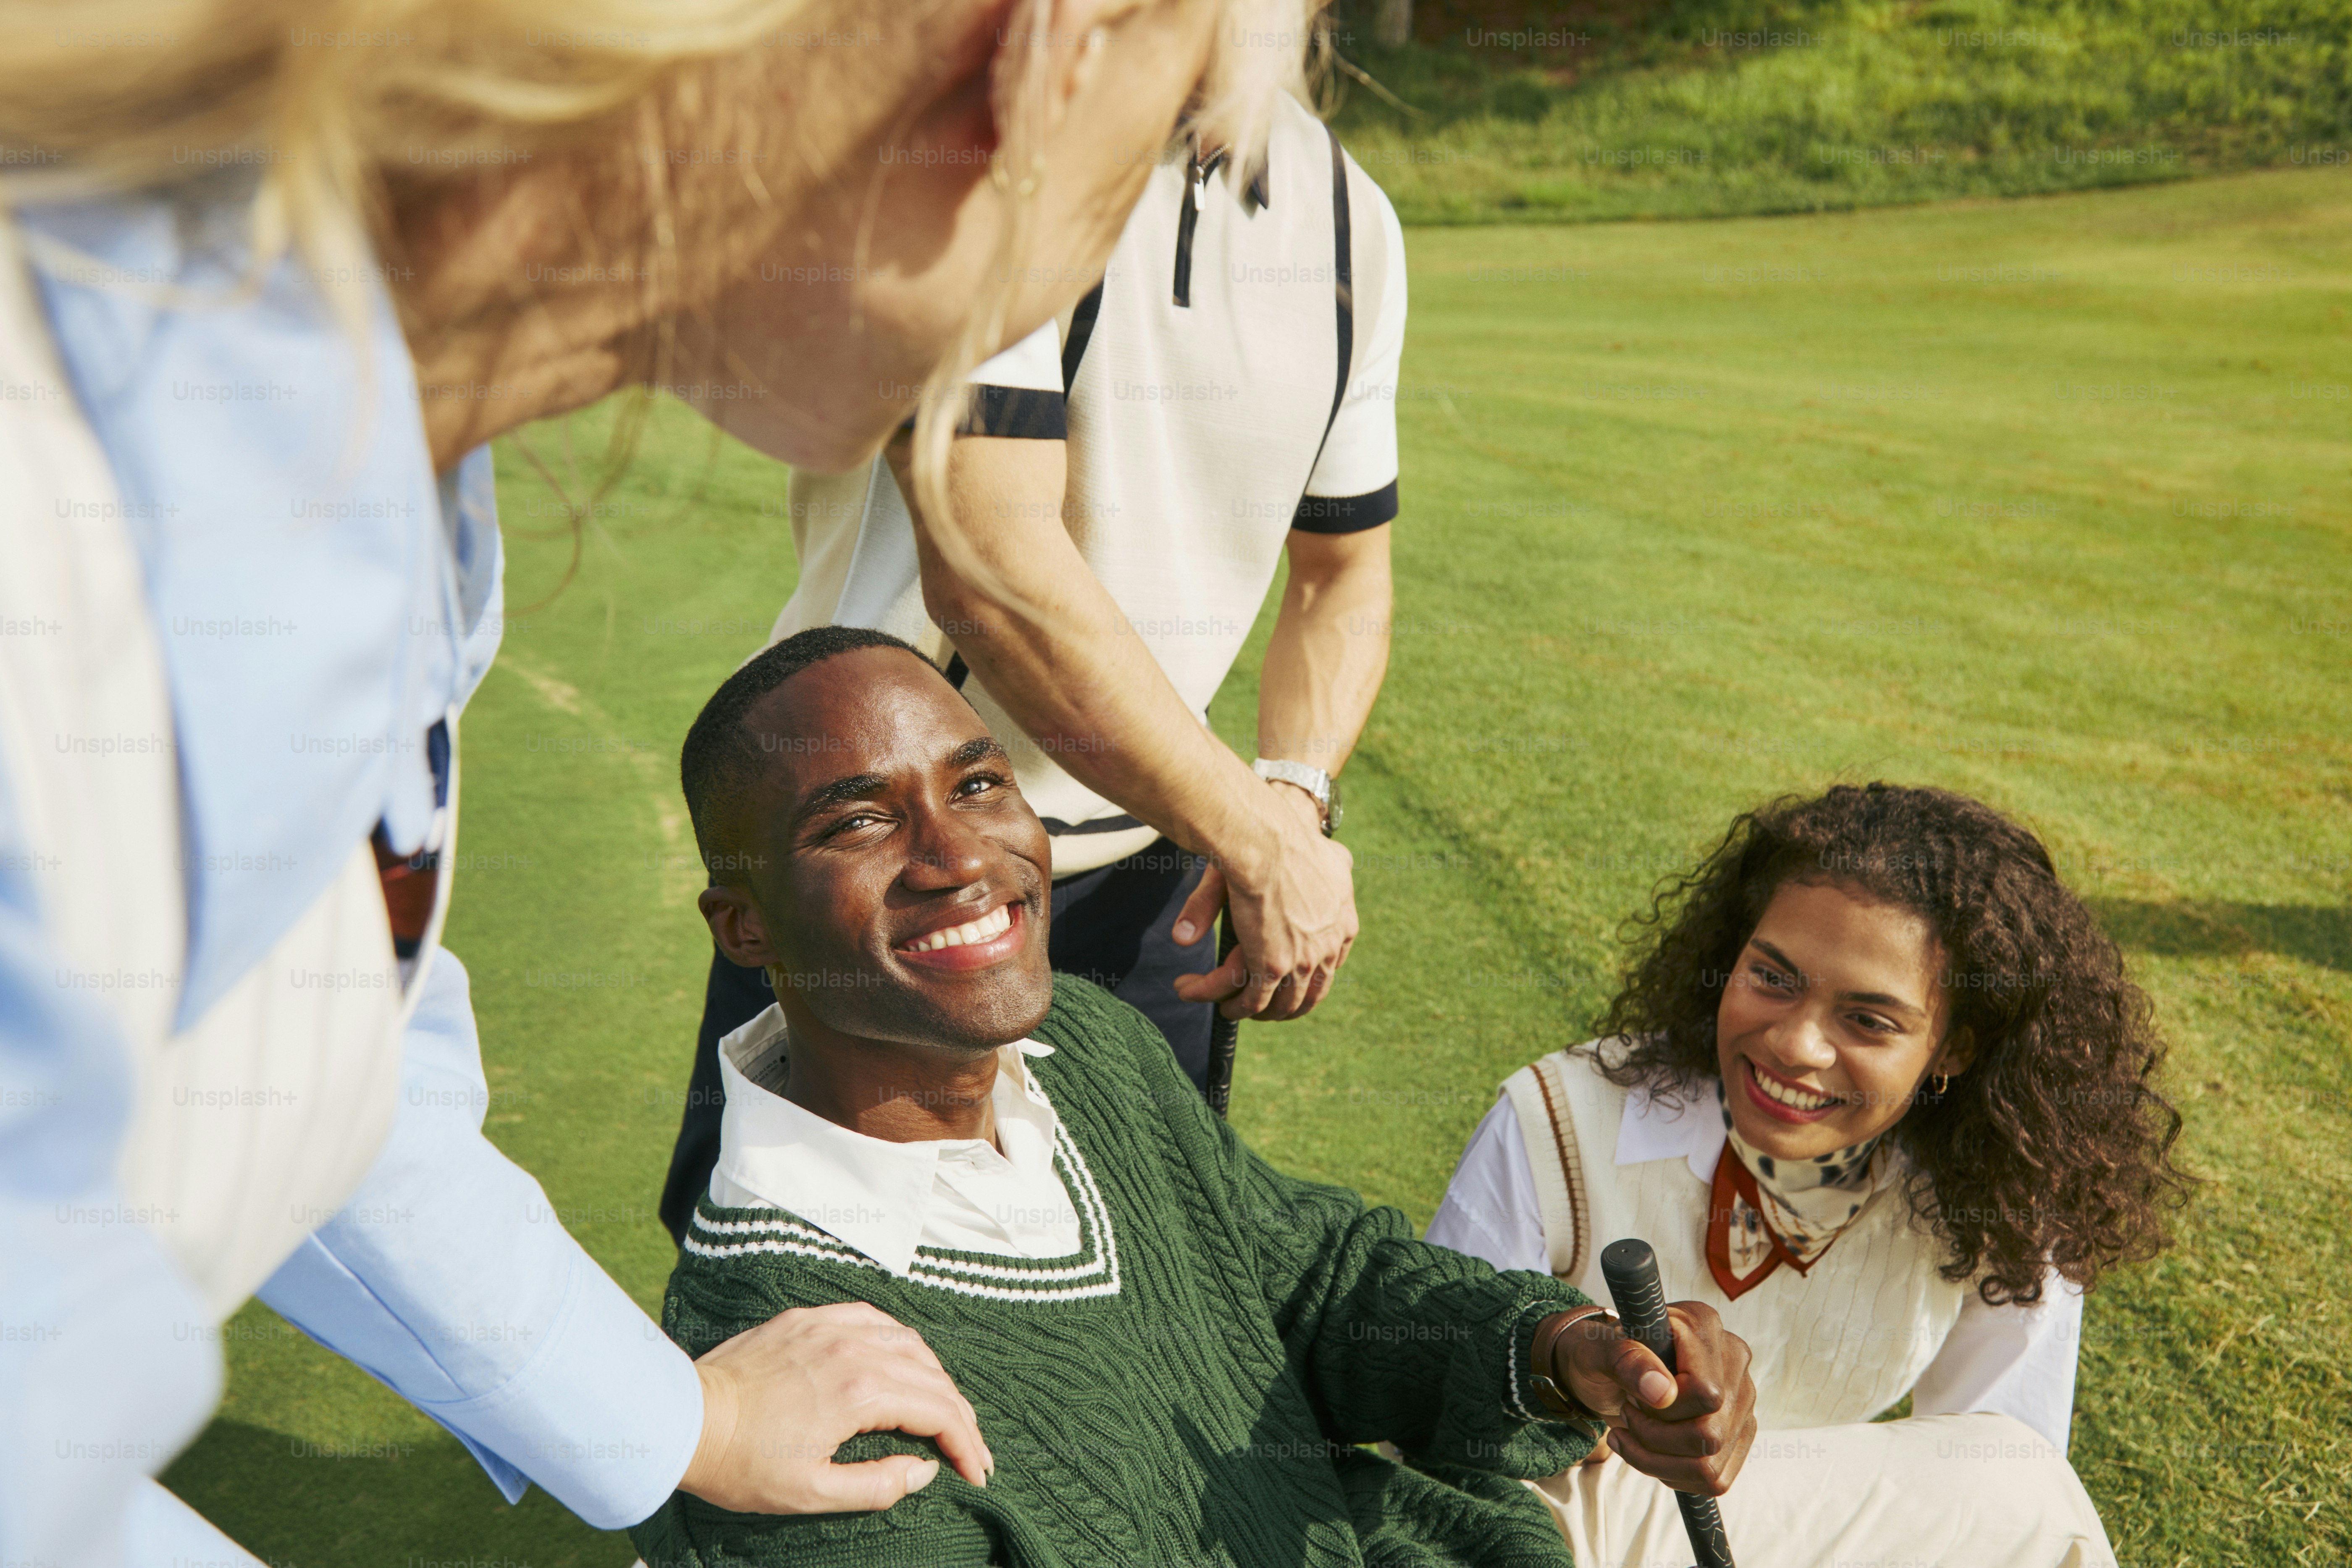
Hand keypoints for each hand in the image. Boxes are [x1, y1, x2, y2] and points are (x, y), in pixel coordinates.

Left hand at [681, 1302, 993, 1513]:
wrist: (684, 1418)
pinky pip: (872, 1318)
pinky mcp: (808, 1319)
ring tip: (944, 1407)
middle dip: (960, 1416)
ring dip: (935, 1376)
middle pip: (931, 1377)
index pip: (938, 1412)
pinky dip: (899, 1340)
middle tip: (971, 1448)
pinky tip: (902, 1358)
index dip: (965, 1444)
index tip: (977, 1471)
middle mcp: (853, 1348)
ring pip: (908, 1342)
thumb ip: (876, 1485)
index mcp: (859, 1392)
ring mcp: (830, 1327)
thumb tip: (923, 1470)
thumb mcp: (810, 1493)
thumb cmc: (740, 1462)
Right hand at [1170, 784, 1356, 1021]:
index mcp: (1344, 923)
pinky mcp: (1274, 965)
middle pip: (1310, 993)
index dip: (1310, 978)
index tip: (1290, 980)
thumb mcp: (1287, 861)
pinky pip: (1254, 999)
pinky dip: (1238, 1009)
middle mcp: (1329, 946)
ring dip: (1258, 1012)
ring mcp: (1303, 960)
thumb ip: (1292, 879)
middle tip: (1265, 1009)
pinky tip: (1225, 1008)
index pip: (1332, 965)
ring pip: (1282, 1003)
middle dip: (1287, 1006)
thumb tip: (1259, 886)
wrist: (1266, 838)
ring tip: (1236, 1009)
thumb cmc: (1280, 838)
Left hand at [1544, 1303, 1756, 1497]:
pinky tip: (1648, 1452)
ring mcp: (1741, 1401)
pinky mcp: (1738, 1434)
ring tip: (1632, 1431)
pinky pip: (1713, 1478)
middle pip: (1709, 1434)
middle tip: (1628, 1413)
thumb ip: (1626, 1360)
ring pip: (1710, 1464)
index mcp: (1704, 1325)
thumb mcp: (1596, 1351)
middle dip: (1655, 1436)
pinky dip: (1670, 1474)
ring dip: (1657, 1459)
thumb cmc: (1601, 1355)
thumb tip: (1663, 1392)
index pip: (1705, 1392)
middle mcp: (1733, 1361)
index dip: (1663, 1408)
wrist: (1605, 1372)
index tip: (1633, 1396)